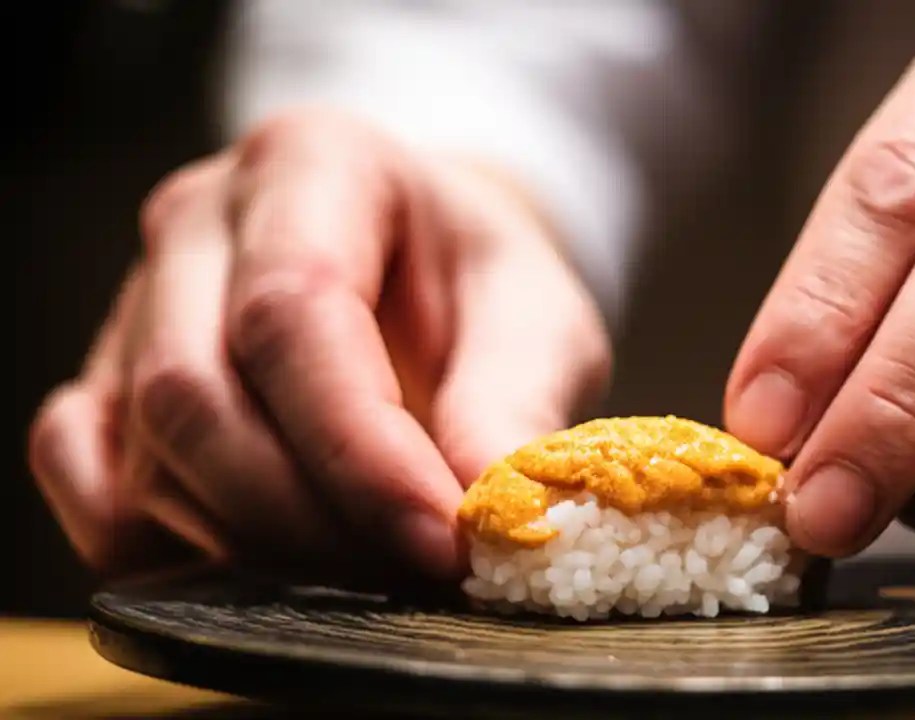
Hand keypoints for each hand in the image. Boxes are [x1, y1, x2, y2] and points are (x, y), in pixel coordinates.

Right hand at [28, 110, 609, 583]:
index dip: (362, 449)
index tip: (441, 539)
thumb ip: (516, 403)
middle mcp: (198, 220)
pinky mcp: (107, 387)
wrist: (427, 276)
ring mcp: (135, 304)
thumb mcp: (540, 320)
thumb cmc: (481, 289)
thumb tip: (496, 520)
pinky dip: (164, 553)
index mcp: (311, 162)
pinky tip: (265, 570)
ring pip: (149, 458)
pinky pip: (87, 487)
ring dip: (260, 548)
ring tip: (371, 571)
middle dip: (309, 518)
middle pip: (196, 394)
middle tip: (412, 572)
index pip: (293, 311)